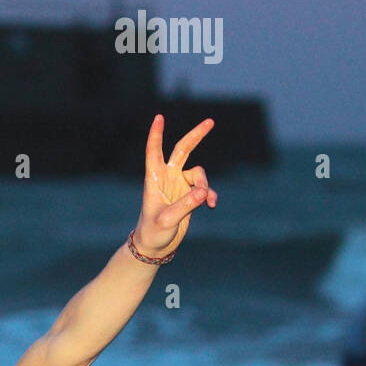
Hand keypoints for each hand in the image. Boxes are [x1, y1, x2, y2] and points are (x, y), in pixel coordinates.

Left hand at [133, 115, 217, 256]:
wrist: (155, 247)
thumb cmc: (153, 233)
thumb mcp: (167, 220)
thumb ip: (185, 205)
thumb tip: (204, 192)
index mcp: (154, 179)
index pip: (154, 152)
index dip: (156, 135)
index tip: (159, 117)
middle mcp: (167, 178)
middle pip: (183, 150)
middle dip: (196, 136)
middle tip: (210, 122)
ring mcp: (179, 185)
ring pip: (199, 174)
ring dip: (205, 186)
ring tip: (207, 202)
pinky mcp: (189, 196)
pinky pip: (205, 189)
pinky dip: (210, 195)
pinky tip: (212, 205)